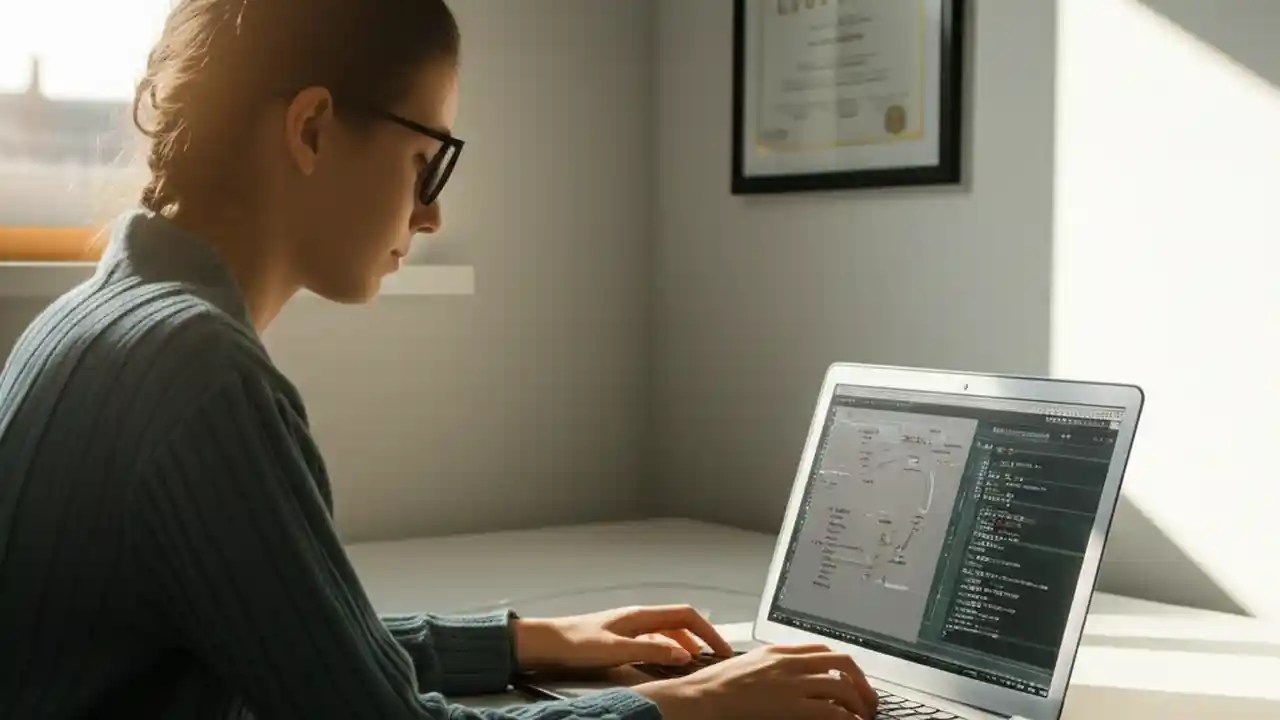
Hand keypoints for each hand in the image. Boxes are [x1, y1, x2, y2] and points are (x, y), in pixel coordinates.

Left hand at [512, 605, 734, 669]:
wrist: (545, 643)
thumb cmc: (574, 642)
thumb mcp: (616, 649)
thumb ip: (651, 650)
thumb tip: (684, 654)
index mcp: (640, 615)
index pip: (686, 615)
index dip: (708, 631)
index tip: (723, 650)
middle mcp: (638, 618)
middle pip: (681, 623)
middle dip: (702, 639)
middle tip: (716, 659)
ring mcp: (630, 628)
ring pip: (668, 634)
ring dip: (686, 646)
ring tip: (696, 664)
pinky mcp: (621, 640)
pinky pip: (654, 642)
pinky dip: (668, 651)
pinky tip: (667, 665)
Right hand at [634, 644, 877, 719]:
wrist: (702, 697)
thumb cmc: (714, 686)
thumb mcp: (744, 665)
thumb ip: (768, 667)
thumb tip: (780, 677)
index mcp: (778, 651)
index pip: (822, 650)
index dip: (841, 666)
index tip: (847, 681)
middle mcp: (790, 662)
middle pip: (841, 662)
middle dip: (860, 682)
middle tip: (866, 701)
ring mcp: (793, 683)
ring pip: (842, 687)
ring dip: (858, 704)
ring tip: (862, 718)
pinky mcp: (793, 706)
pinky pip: (833, 711)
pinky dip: (847, 719)